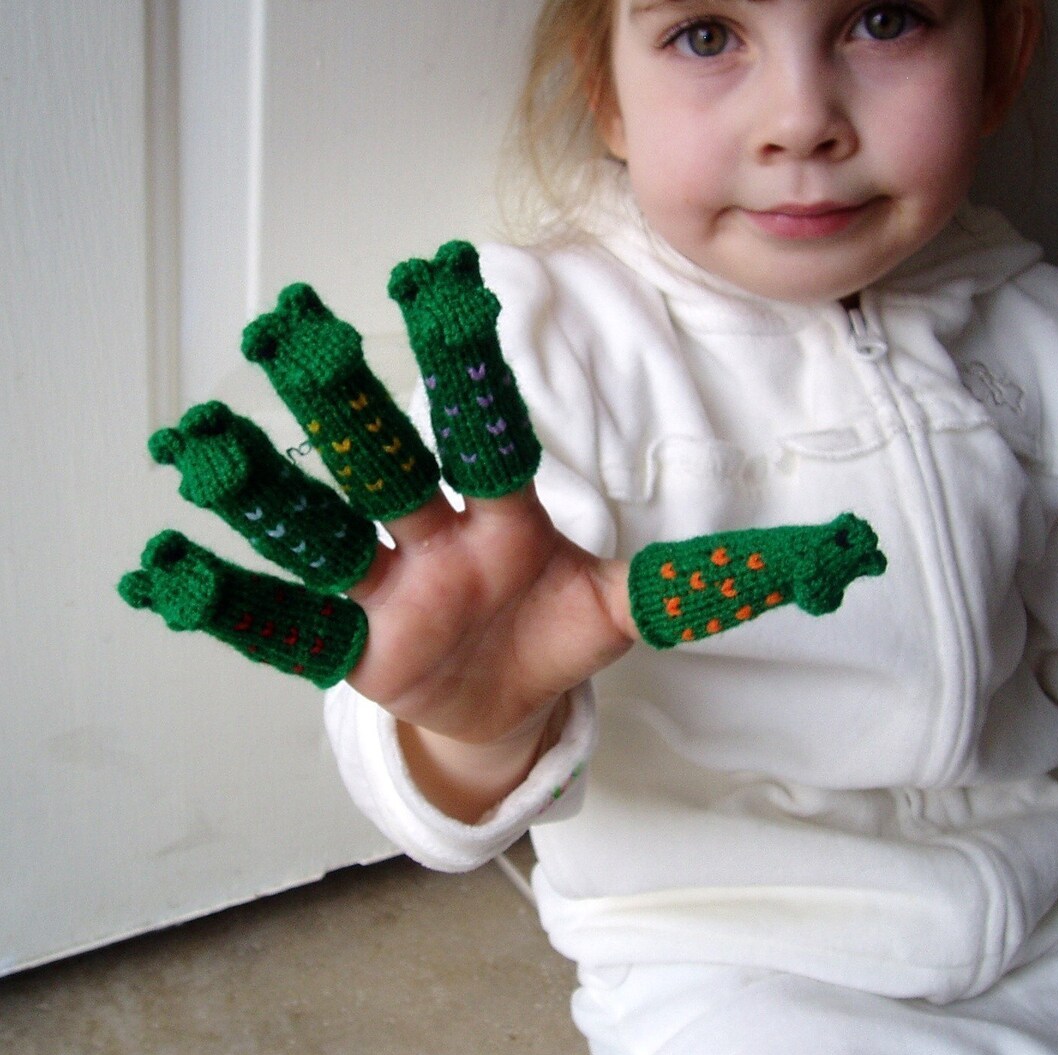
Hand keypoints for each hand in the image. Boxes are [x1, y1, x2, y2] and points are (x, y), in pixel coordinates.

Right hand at [120, 240, 885, 815]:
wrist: (506, 703)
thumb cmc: (558, 630)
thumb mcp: (634, 605)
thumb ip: (708, 579)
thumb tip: (827, 559)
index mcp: (506, 502)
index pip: (485, 423)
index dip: (468, 364)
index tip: (443, 285)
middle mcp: (436, 526)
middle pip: (390, 452)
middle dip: (353, 402)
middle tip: (302, 332)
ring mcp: (387, 581)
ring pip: (326, 520)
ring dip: (274, 484)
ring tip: (207, 443)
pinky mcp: (354, 643)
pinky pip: (290, 622)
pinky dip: (237, 605)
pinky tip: (167, 576)